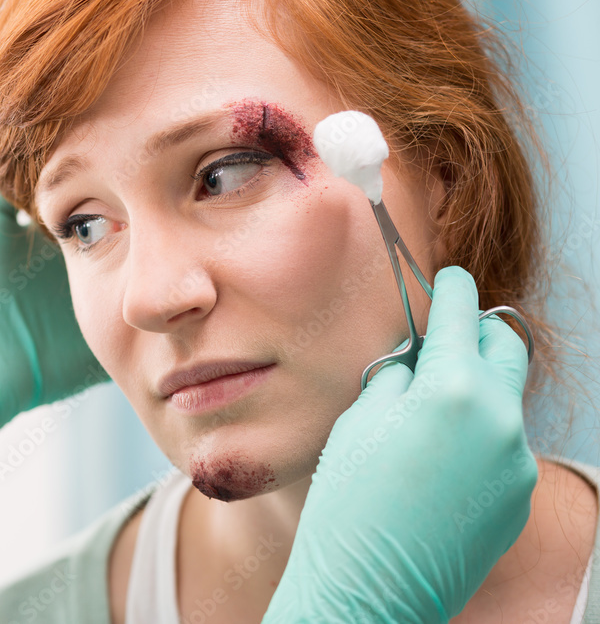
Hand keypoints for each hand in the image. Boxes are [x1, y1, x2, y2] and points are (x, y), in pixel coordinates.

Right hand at [264, 266, 535, 622]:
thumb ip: (398, 377)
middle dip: (479, 331)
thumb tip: (416, 361)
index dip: (454, 289)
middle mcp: (500, 420)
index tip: (450, 277)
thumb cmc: (348, 503)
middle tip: (449, 333)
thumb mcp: (360, 420)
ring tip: (429, 410)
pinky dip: (477, 436)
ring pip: (504, 401)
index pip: (462, 316)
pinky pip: (503, 448)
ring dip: (475, 389)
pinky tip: (437, 459)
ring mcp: (517, 463)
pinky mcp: (518, 499)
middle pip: (507, 348)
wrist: (367, 590)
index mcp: (453, 390)